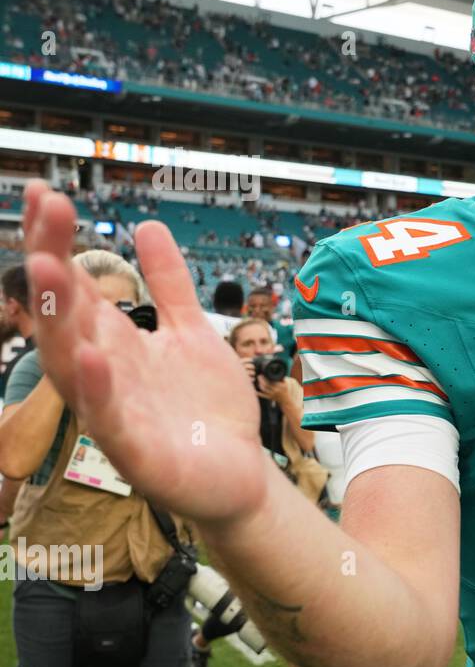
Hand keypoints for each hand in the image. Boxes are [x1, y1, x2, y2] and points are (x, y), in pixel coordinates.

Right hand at [22, 181, 267, 520]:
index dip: (57, 242)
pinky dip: (97, 389)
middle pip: (64, 317)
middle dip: (51, 266)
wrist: (241, 474)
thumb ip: (171, 285)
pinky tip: (92, 356)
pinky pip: (108, 419)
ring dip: (58, 319)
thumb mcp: (194, 333)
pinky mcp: (135, 453)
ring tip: (49, 268)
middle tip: (43, 211)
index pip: (75, 287)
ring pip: (70, 364)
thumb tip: (148, 227)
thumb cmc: (207, 408)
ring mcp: (114, 413)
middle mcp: (102, 375)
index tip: (45, 192)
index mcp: (114, 345)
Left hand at [254, 373, 288, 404]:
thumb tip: (277, 370)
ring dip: (259, 384)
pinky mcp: (269, 398)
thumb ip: (281, 377)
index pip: (270, 381)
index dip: (264, 378)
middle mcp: (275, 391)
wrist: (286, 400)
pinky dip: (257, 392)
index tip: (262, 374)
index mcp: (279, 386)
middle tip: (259, 376)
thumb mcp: (285, 383)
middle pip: (265, 385)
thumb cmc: (285, 389)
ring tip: (258, 380)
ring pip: (263, 389)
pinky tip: (254, 390)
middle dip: (261, 380)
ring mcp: (271, 395)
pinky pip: (262, 395)